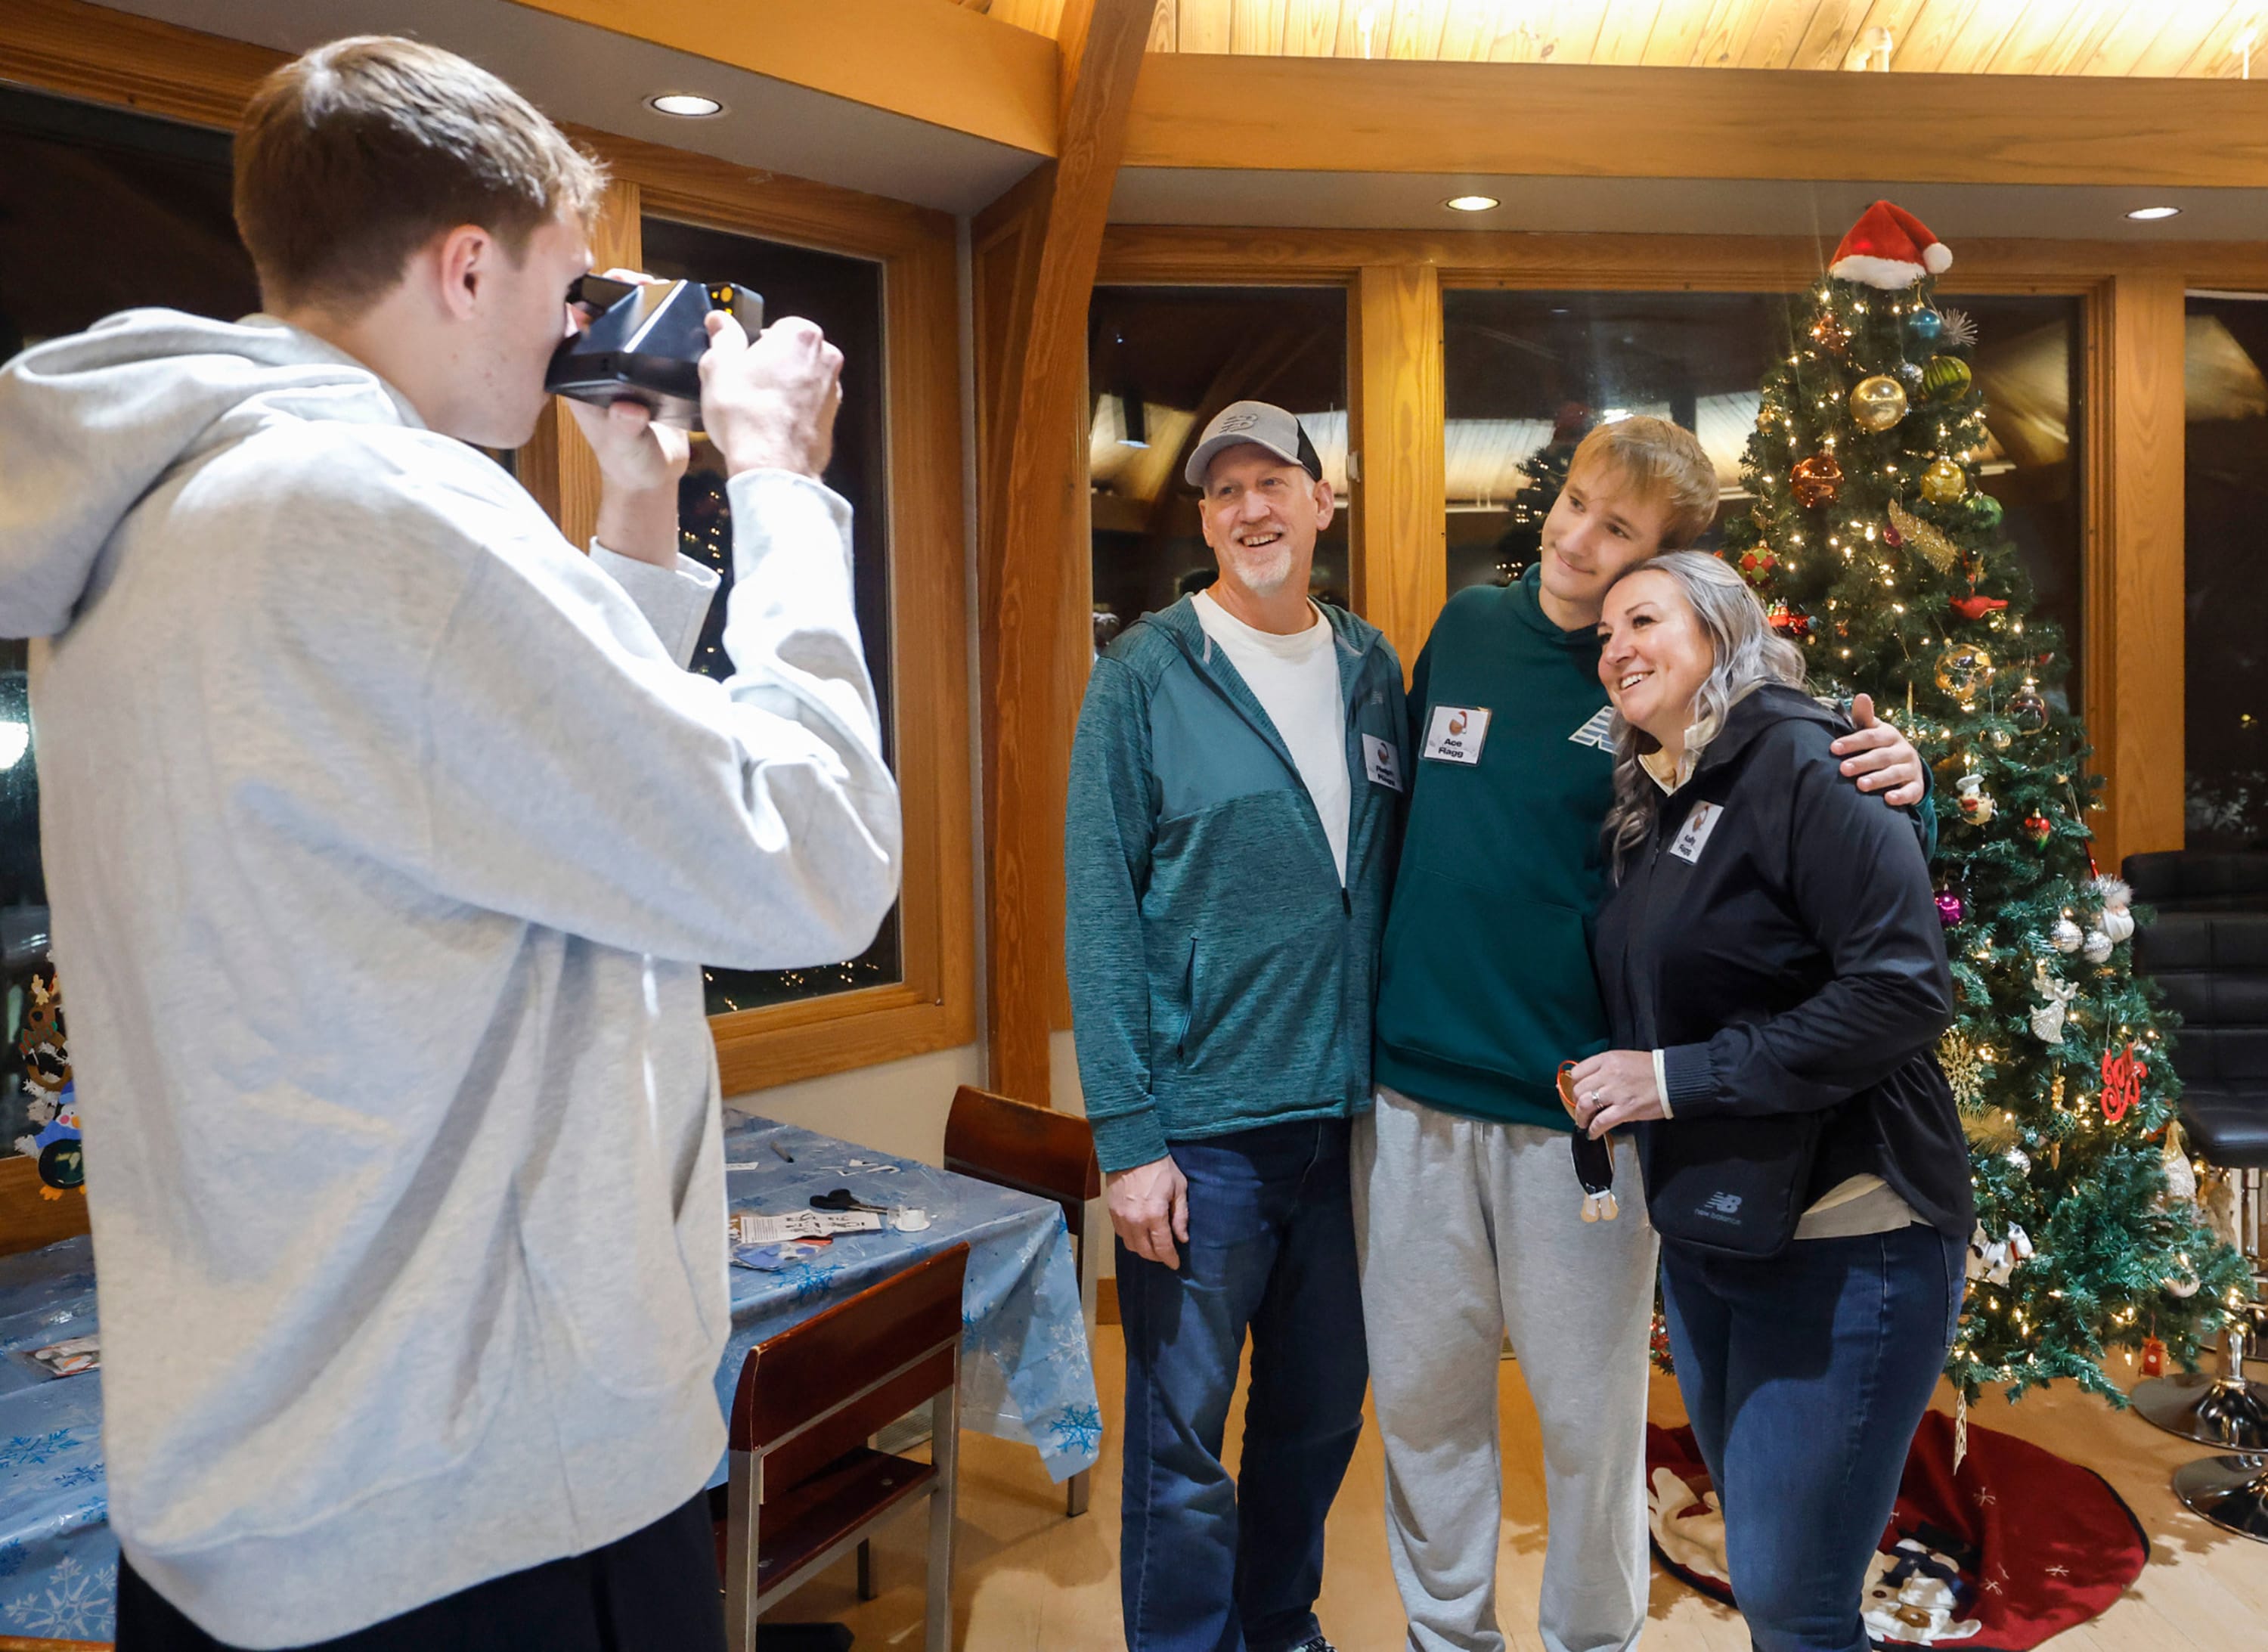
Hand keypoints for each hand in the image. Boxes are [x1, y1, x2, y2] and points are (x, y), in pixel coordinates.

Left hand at [564, 269, 689, 566]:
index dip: (578, 300)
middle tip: (636, 280)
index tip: (596, 285)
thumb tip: (629, 410)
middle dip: (614, 289)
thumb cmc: (629, 463)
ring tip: (658, 285)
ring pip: (627, 316)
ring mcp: (624, 361)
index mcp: (581, 376)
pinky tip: (676, 306)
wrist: (654, 473)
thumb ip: (626, 430)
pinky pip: (652, 331)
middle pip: (599, 312)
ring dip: (640, 296)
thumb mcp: (627, 449)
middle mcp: (599, 363)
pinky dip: (661, 315)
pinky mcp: (650, 363)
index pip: (570, 327)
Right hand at [700, 311, 842, 479]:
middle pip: (791, 354)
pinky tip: (772, 426)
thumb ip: (723, 337)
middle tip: (744, 387)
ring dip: (782, 390)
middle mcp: (826, 357)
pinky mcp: (833, 418)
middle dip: (770, 367)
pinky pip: (808, 407)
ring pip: (801, 380)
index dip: (753, 347)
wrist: (774, 465)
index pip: (774, 328)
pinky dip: (793, 412)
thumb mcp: (719, 366)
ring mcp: (833, 389)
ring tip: (756, 410)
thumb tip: (720, 319)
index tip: (739, 364)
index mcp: (801, 334)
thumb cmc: (746, 413)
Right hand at [1106, 1155, 1189, 1269]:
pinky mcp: (1112, 1212)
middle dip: (1157, 1256)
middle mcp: (1135, 1220)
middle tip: (1166, 1255)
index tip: (1175, 1264)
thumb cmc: (1160, 1167)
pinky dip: (1132, 1239)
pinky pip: (1121, 1235)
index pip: (1162, 1247)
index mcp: (1154, 1215)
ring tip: (1153, 1246)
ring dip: (1143, 1250)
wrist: (1131, 1150)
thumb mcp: (1178, 1189)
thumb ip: (1181, 1216)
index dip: (1170, 1259)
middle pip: (1145, 1251)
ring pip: (1131, 1246)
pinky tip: (1140, 1234)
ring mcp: (1121, 1217)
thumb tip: (1183, 1238)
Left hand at [1566, 1049, 1666, 1137]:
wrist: (1674, 1078)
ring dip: (1581, 1117)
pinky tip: (1592, 1133)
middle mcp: (1609, 1074)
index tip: (1577, 1093)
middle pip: (1578, 1090)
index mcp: (1608, 1059)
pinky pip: (1601, 1122)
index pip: (1577, 1072)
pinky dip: (1593, 1130)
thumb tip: (1590, 1082)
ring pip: (1584, 1105)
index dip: (1574, 1085)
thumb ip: (1606, 1069)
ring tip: (1584, 1123)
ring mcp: (1616, 1092)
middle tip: (1581, 1109)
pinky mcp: (1626, 1109)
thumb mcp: (1624, 1059)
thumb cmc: (1651, 1069)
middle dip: (1576, 1102)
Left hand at [1832, 692, 1926, 808]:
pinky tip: (1888, 799)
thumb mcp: (1873, 731)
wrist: (1908, 766)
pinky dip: (1901, 796)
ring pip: (1895, 773)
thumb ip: (1864, 717)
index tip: (1833, 748)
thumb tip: (1861, 695)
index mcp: (1890, 735)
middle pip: (1881, 756)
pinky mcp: (1916, 787)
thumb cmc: (1881, 746)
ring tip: (1860, 785)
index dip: (1852, 742)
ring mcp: (1911, 769)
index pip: (1870, 736)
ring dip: (1878, 779)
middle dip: (1862, 762)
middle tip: (1843, 769)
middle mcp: (1903, 750)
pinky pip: (1910, 792)